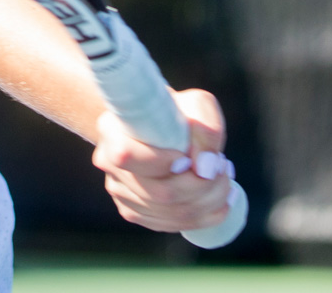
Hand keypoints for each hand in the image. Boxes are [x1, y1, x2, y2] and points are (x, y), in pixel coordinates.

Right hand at [92, 88, 234, 232]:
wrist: (159, 126)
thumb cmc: (178, 113)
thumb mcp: (196, 105)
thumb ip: (206, 129)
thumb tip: (206, 167)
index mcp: (112, 129)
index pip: (127, 155)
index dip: (163, 162)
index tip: (188, 154)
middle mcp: (107, 162)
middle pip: (160, 193)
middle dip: (203, 185)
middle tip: (223, 166)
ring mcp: (118, 191)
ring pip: (171, 213)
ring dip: (209, 201)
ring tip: (224, 179)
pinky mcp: (132, 211)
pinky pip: (170, 224)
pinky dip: (202, 217)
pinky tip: (218, 201)